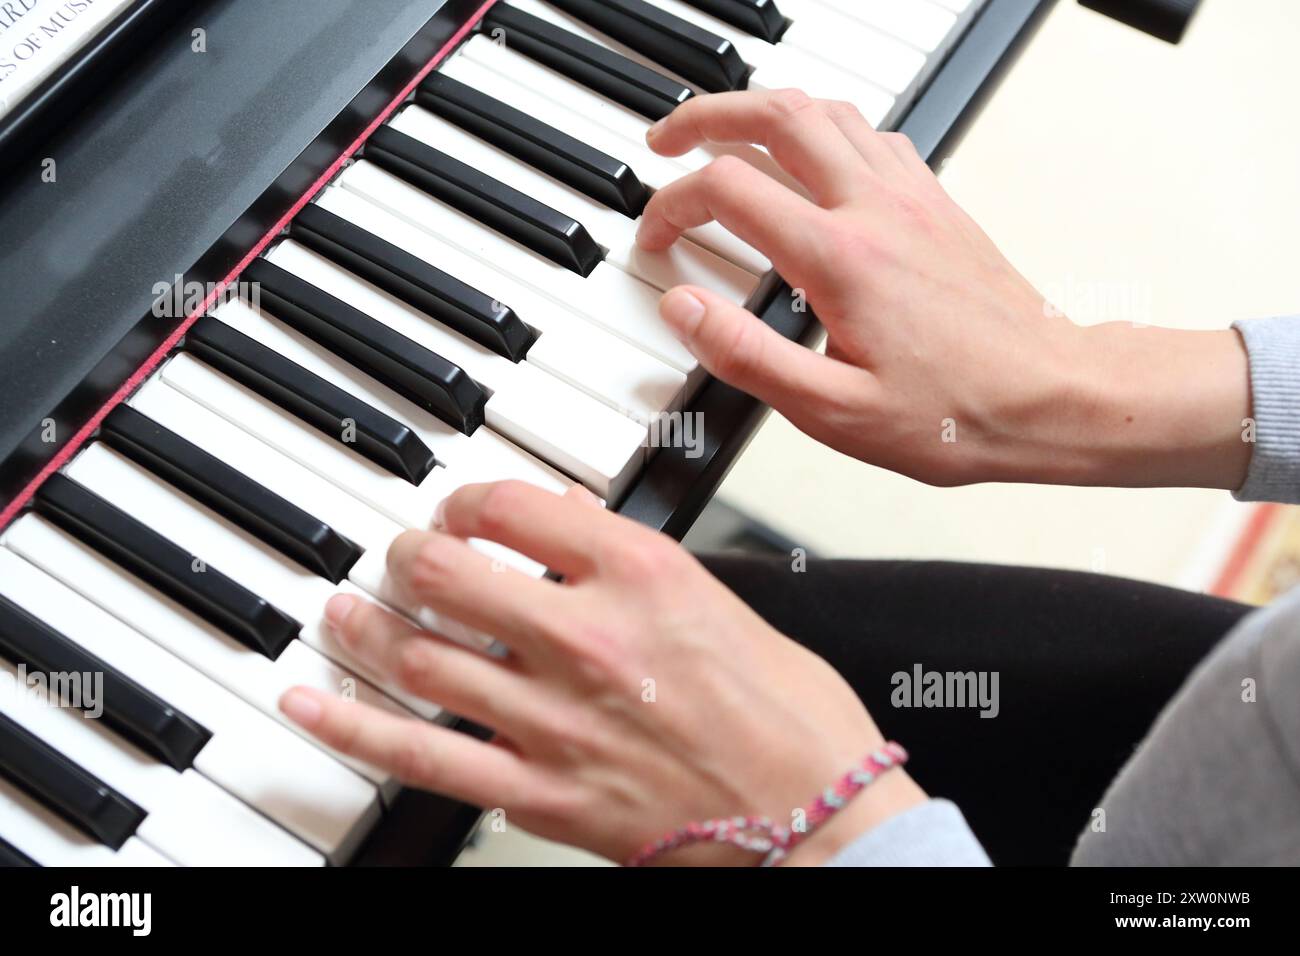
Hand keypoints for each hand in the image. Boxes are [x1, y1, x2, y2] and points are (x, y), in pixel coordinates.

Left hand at [279, 481, 924, 864]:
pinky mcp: (538, 790)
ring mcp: (553, 717)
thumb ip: (632, 557)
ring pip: (417, 655)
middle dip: (407, 554)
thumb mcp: (720, 597)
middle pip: (444, 571)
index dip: (465, 500)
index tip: (462, 512)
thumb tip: (567, 521)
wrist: (813, 817)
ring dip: (366, 627)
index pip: (510, 506)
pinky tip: (312, 705)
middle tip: (402, 556)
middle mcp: (585, 637)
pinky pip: (420, 755)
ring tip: (347, 614)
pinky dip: (352, 728)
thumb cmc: (788, 714)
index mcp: (640, 574)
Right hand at [637, 90, 1251, 490]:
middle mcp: (875, 209)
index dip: (672, 206)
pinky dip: (824, 128)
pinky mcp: (936, 203)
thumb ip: (746, 355)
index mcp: (840, 259)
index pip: (728, 191)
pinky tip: (812, 156)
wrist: (1052, 397)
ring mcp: (911, 198)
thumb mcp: (832, 411)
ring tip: (725, 132)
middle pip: (775, 115)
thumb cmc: (954, 411)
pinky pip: (872, 133)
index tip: (656, 238)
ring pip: (826, 110)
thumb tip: (683, 309)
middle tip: (667, 140)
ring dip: (764, 110)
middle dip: (706, 118)